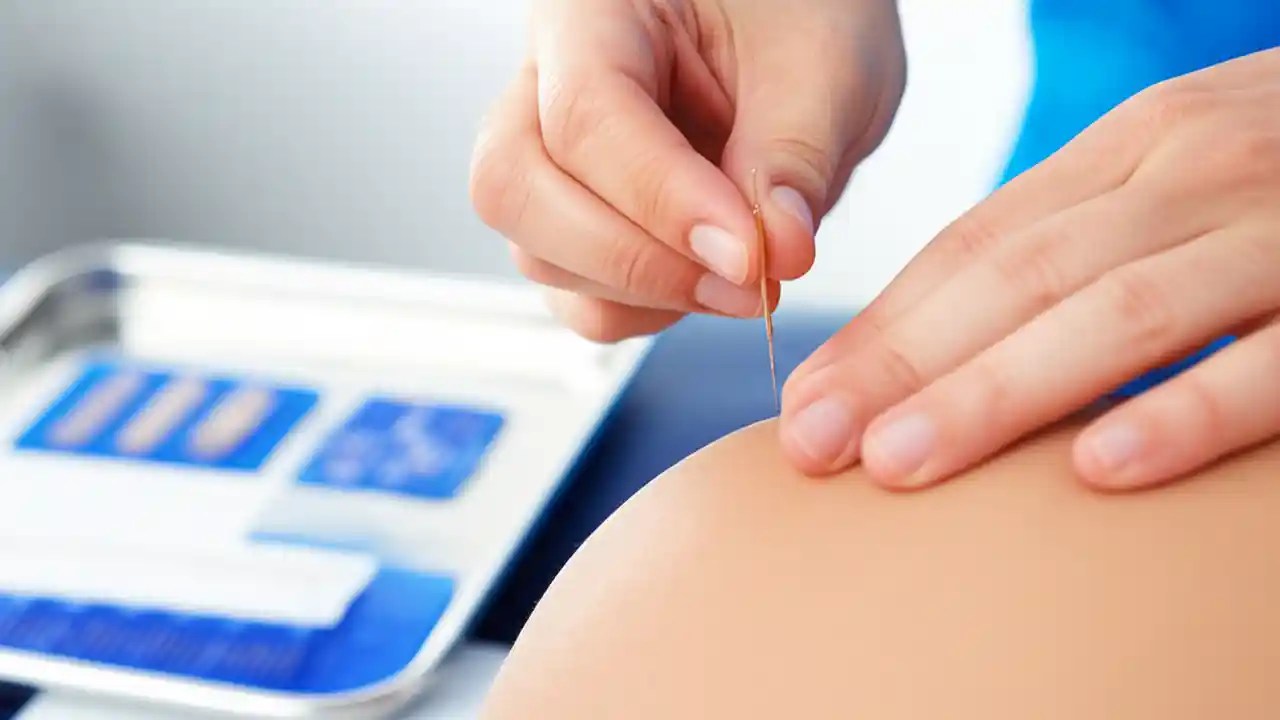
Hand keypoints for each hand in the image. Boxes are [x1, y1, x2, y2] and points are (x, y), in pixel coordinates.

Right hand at [470, 0, 904, 340]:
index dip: (661, 197)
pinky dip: (646, 309)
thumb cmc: (803, 17)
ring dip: (647, 290)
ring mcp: (548, 162)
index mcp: (593, 9)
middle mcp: (544, 84)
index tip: (746, 254)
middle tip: (747, 282)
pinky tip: (712, 283)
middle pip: (516, 189)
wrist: (803, 36)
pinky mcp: (573, 225)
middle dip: (632, 258)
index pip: (584, 115)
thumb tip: (774, 254)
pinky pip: (575, 294)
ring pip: (538, 254)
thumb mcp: (826, 66)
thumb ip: (796, 156)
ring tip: (747, 276)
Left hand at [781, 48, 1279, 490]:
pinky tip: (1100, 466)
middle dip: (904, 365)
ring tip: (903, 461)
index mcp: (1134, 146)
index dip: (886, 323)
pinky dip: (1186, 410)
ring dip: (998, 393)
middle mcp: (1196, 171)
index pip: (979, 241)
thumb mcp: (1176, 180)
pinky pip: (1273, 363)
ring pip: (1118, 314)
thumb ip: (1077, 241)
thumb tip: (944, 342)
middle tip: (814, 444)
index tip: (807, 400)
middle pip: (1020, 277)